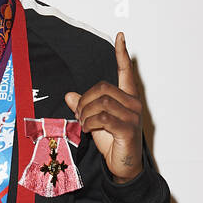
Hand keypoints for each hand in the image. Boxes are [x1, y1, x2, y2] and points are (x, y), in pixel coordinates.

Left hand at [64, 32, 142, 182]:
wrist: (124, 166)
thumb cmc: (113, 143)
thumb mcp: (94, 122)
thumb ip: (84, 107)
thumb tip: (69, 95)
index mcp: (127, 98)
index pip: (126, 71)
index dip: (122, 54)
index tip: (120, 36)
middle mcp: (133, 104)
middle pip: (103, 87)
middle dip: (85, 99)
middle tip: (79, 114)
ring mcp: (132, 117)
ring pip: (101, 102)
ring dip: (85, 112)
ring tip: (83, 123)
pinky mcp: (128, 130)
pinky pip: (103, 118)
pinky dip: (90, 122)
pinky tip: (87, 129)